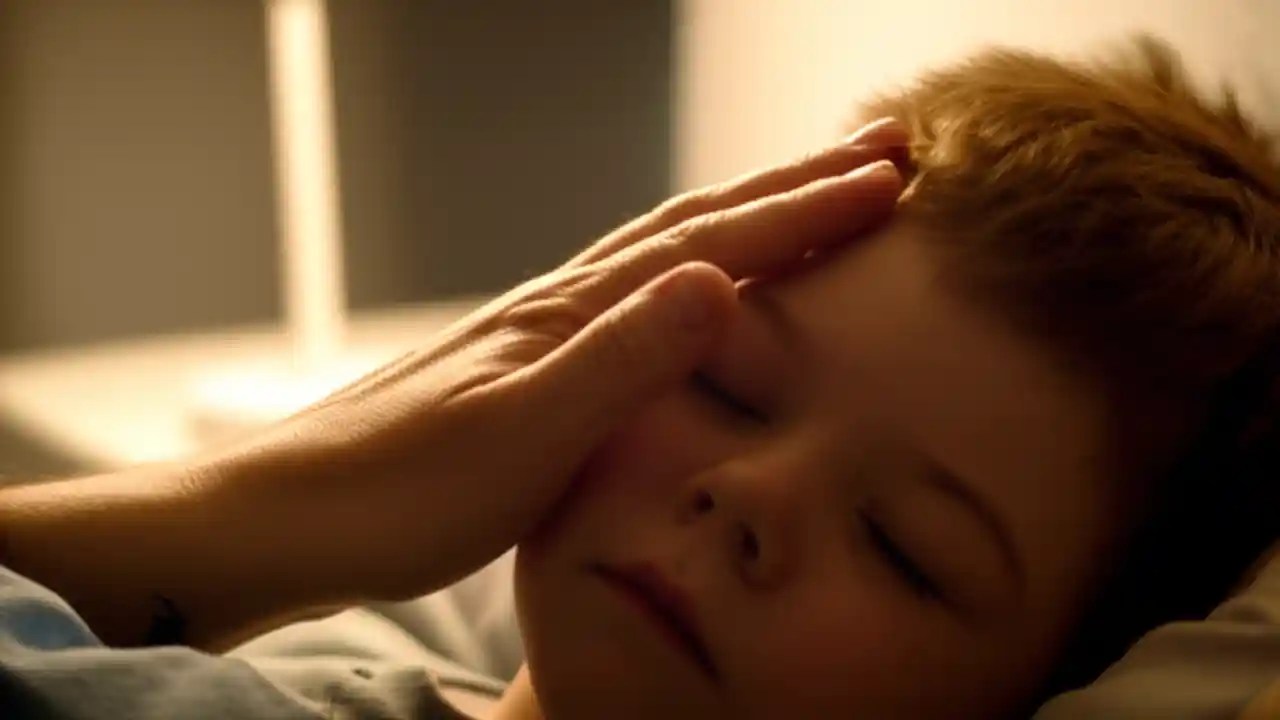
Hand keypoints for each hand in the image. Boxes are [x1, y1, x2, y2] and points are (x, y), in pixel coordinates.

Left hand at [218, 117, 905, 599]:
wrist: (284, 518)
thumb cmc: (395, 494)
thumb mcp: (519, 439)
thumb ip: (617, 364)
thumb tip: (716, 279)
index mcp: (572, 315)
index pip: (714, 248)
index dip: (807, 213)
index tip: (891, 180)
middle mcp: (560, 304)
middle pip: (694, 224)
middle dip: (793, 186)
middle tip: (879, 151)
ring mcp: (536, 331)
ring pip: (663, 252)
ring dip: (743, 217)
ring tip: (803, 197)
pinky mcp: (520, 369)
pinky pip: (628, 295)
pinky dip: (684, 269)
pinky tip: (683, 288)